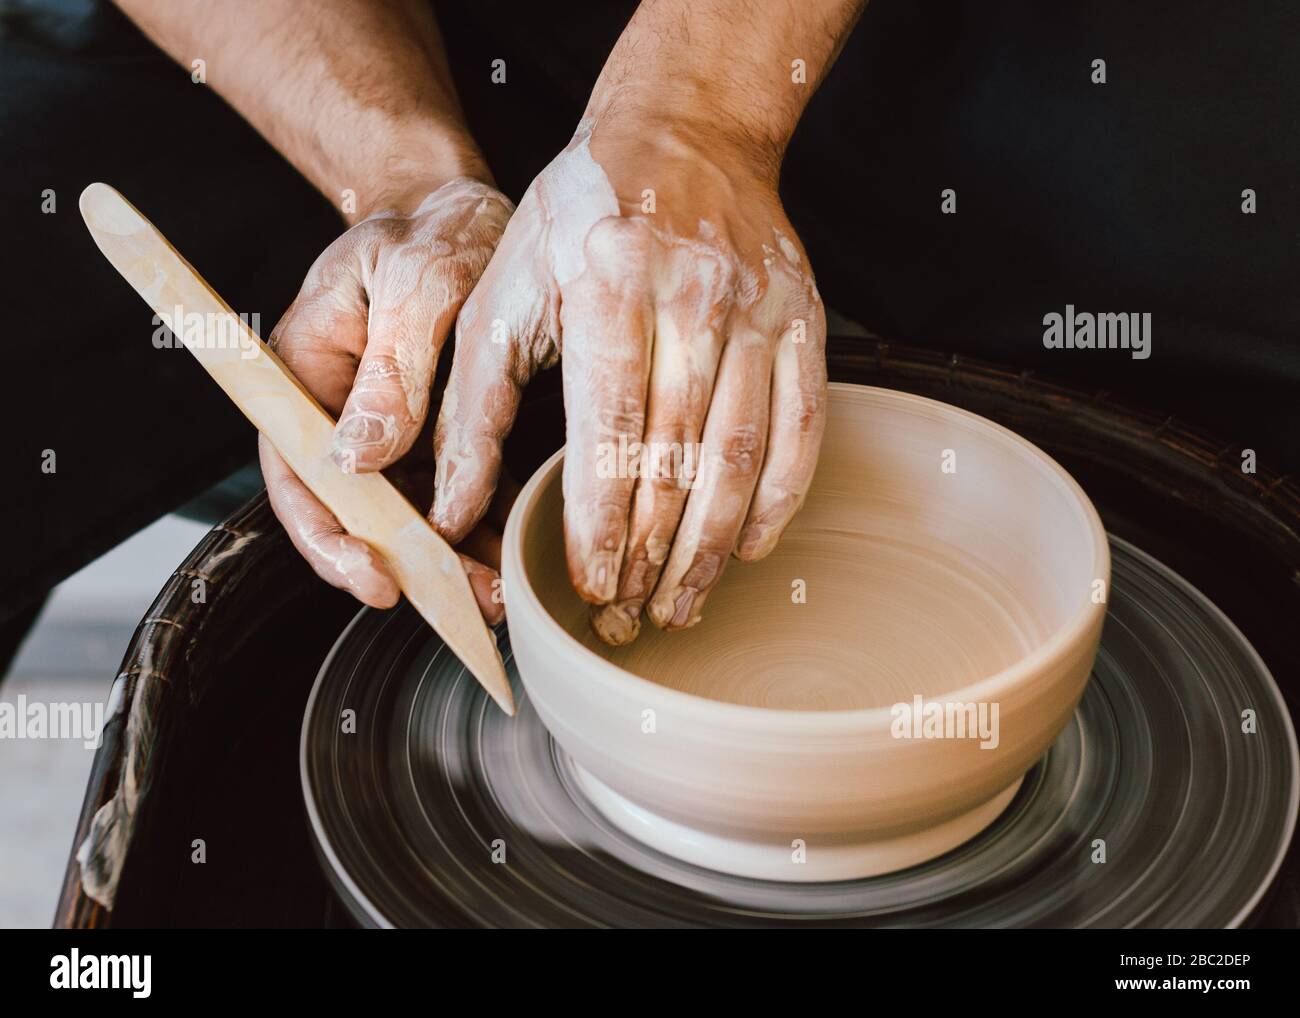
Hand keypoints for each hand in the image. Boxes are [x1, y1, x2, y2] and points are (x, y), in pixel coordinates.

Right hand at [260, 177, 514, 618]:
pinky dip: (477, 529)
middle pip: (356, 514)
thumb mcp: (415, 280)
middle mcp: (338, 413)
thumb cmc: (430, 227)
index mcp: (304, 375)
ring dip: (449, 562)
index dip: (332, 539)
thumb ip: (392, 366)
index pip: (298, 477)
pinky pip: (447, 494)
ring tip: (499, 597)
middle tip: (468, 606)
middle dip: (407, 568)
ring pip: (405, 517)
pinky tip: (511, 556)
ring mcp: (386, 429)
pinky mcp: (432, 433)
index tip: (379, 578)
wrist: (463, 209)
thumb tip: (359, 456)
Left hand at [431, 118, 826, 643]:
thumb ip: (472, 406)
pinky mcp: (802, 323)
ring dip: (711, 546)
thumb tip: (449, 510)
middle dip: (652, 554)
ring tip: (681, 605)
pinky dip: (776, 500)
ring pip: (741, 456)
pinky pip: (801, 430)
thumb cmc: (577, 218)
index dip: (602, 523)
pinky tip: (748, 549)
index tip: (592, 587)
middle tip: (630, 617)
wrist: (684, 135)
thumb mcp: (502, 292)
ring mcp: (759, 313)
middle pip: (677, 458)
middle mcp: (693, 300)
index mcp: (608, 287)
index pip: (609, 432)